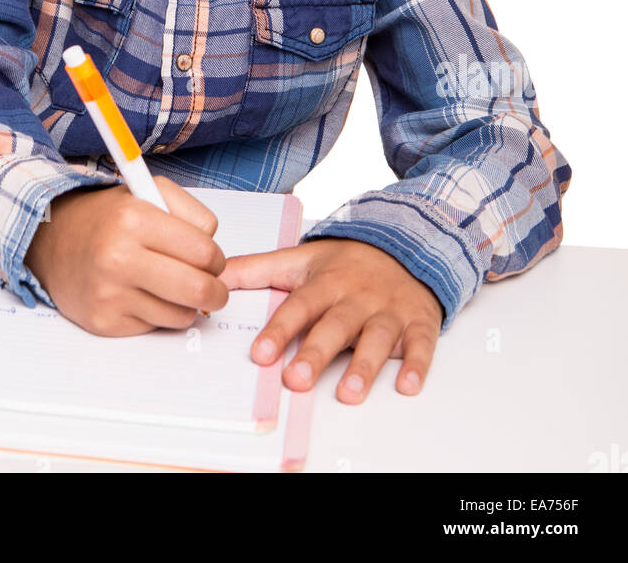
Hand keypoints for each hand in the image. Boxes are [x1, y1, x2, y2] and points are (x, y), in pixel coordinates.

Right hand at [25, 175, 228, 335]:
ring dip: (186, 304)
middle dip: (216, 291)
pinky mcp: (104, 321)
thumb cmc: (108, 218)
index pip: (204, 251)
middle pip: (198, 289)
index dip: (216, 258)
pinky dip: (159, 314)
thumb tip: (216, 258)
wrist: (53, 241)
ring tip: (171, 286)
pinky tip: (143, 295)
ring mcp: (110, 293)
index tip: (212, 260)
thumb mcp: (149, 192)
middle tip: (213, 287)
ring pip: (181, 314)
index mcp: (134, 219)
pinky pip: (155, 327)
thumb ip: (191, 214)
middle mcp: (119, 257)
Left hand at [219, 237, 443, 402]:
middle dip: (316, 352)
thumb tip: (214, 277)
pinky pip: (421, 344)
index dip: (279, 330)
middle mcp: (357, 297)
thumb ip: (256, 270)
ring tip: (348, 393)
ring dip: (365, 366)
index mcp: (326, 282)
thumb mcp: (300, 259)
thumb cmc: (346, 261)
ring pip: (377, 338)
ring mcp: (389, 310)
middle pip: (335, 326)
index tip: (260, 354)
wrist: (405, 242)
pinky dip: (417, 365)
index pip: (299, 307)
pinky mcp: (419, 322)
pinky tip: (408, 385)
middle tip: (296, 379)